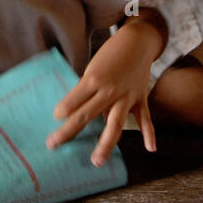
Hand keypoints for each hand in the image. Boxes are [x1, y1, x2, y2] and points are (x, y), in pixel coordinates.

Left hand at [47, 20, 160, 165]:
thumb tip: (78, 112)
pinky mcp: (140, 98)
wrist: (137, 41)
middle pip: (86, 115)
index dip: (62, 110)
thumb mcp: (94, 68)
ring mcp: (126, 96)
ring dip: (106, 143)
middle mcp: (109, 90)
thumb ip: (88, 91)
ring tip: (97, 161)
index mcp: (93, 79)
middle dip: (68, 132)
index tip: (55, 118)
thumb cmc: (110, 55)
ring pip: (115, 123)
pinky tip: (150, 148)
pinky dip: (149, 134)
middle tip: (53, 145)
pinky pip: (145, 119)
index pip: (73, 100)